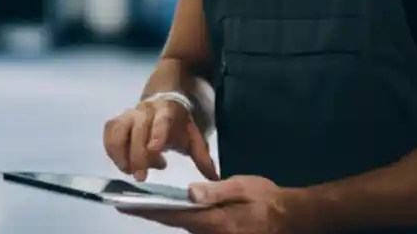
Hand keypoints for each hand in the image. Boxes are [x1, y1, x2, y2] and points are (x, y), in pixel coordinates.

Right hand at [103, 97, 218, 181]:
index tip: (155, 153)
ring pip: (117, 129)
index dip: (156, 135)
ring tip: (128, 170)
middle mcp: (145, 111)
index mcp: (167, 112)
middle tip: (140, 177)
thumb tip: (214, 179)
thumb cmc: (179, 124)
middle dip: (136, 155)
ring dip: (119, 153)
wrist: (164, 102)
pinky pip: (109, 131)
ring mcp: (129, 114)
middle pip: (137, 130)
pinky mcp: (118, 120)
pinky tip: (121, 162)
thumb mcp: (193, 137)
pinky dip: (111, 148)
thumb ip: (202, 157)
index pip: (161, 122)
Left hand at [118, 176, 303, 233]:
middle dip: (152, 214)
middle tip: (126, 204)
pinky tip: (168, 210)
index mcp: (218, 222)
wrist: (291, 218)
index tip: (124, 206)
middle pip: (176, 224)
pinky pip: (195, 229)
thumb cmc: (267, 199)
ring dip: (165, 217)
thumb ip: (216, 191)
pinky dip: (181, 219)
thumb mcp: (244, 188)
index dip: (149, 211)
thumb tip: (190, 192)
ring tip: (141, 205)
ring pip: (185, 228)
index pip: (176, 216)